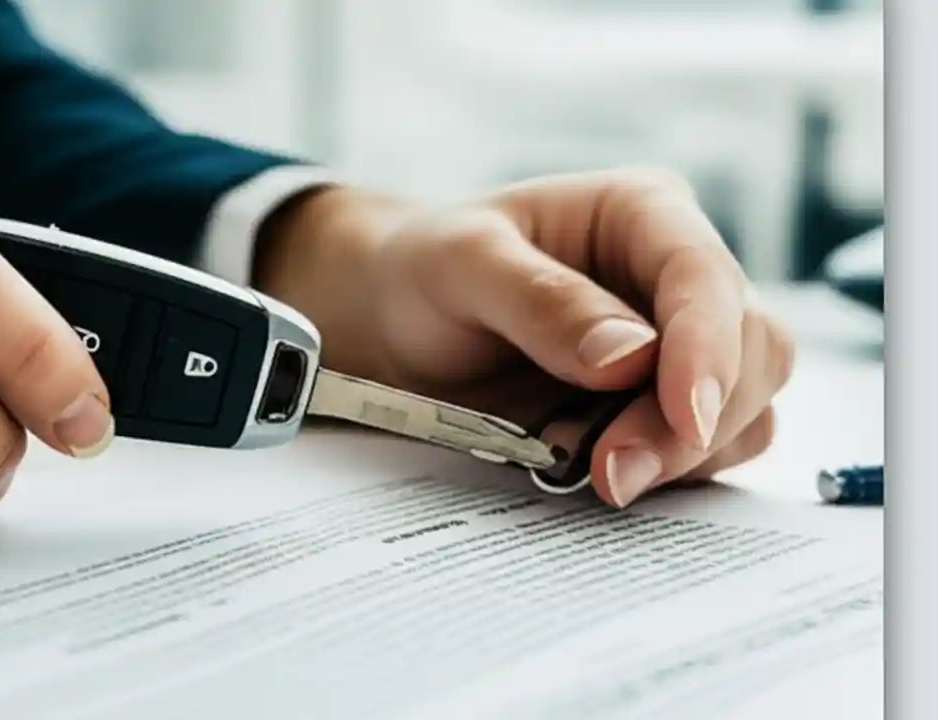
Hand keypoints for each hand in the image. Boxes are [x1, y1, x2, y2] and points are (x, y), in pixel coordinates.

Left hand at [256, 168, 794, 507]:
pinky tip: (602, 473)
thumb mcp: (462, 265)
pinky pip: (707, 452)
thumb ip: (541, 302)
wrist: (397, 324)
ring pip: (745, 409)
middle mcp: (674, 279)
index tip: (687, 416)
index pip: (705, 277)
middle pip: (752, 351)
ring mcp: (677, 349)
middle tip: (615, 473)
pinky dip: (671, 474)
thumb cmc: (426, 272)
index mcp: (641, 215)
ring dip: (686, 455)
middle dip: (694, 420)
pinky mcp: (659, 409)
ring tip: (598, 475)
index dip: (709, 349)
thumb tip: (631, 358)